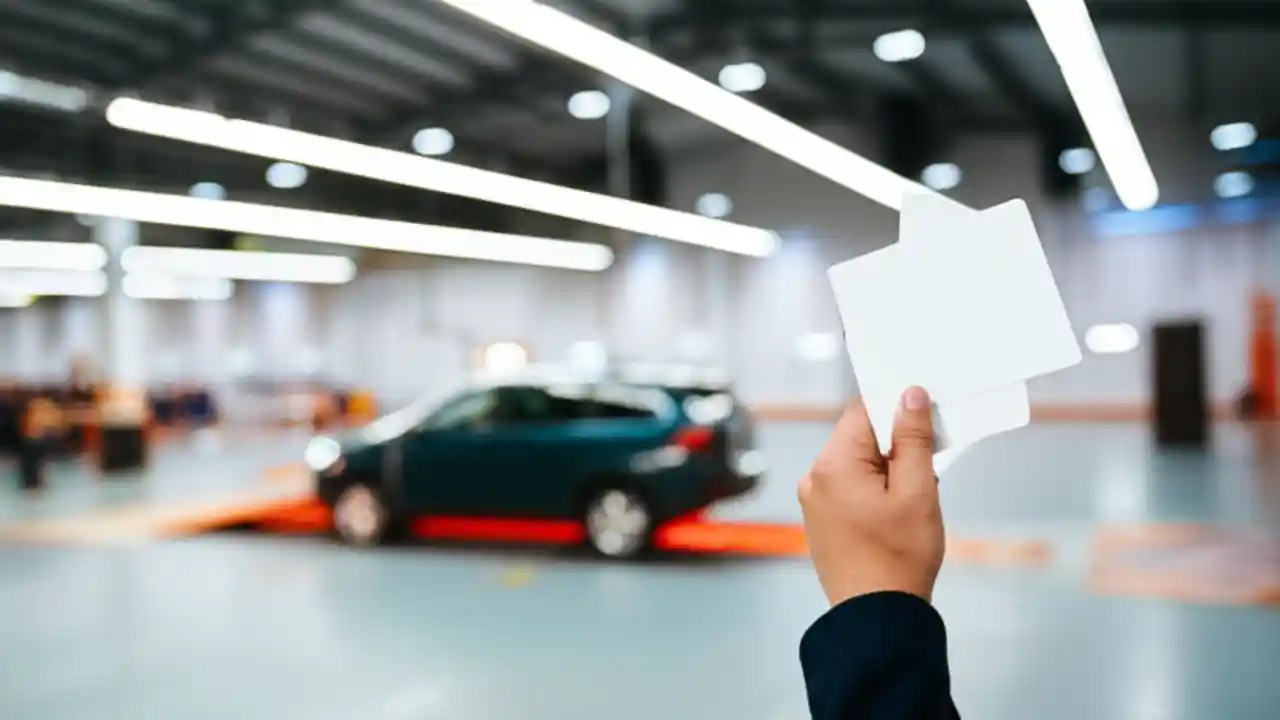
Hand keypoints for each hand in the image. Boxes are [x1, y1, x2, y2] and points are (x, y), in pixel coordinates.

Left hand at [798, 386, 944, 604]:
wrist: (877, 617)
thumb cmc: (898, 559)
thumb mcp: (917, 491)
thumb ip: (913, 438)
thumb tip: (910, 395)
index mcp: (833, 465)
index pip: (862, 411)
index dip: (895, 408)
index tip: (925, 417)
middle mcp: (815, 478)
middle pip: (859, 437)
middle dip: (895, 444)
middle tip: (928, 465)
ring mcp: (814, 501)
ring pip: (857, 464)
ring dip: (888, 469)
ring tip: (913, 498)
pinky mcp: (822, 520)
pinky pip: (849, 488)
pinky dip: (875, 489)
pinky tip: (897, 512)